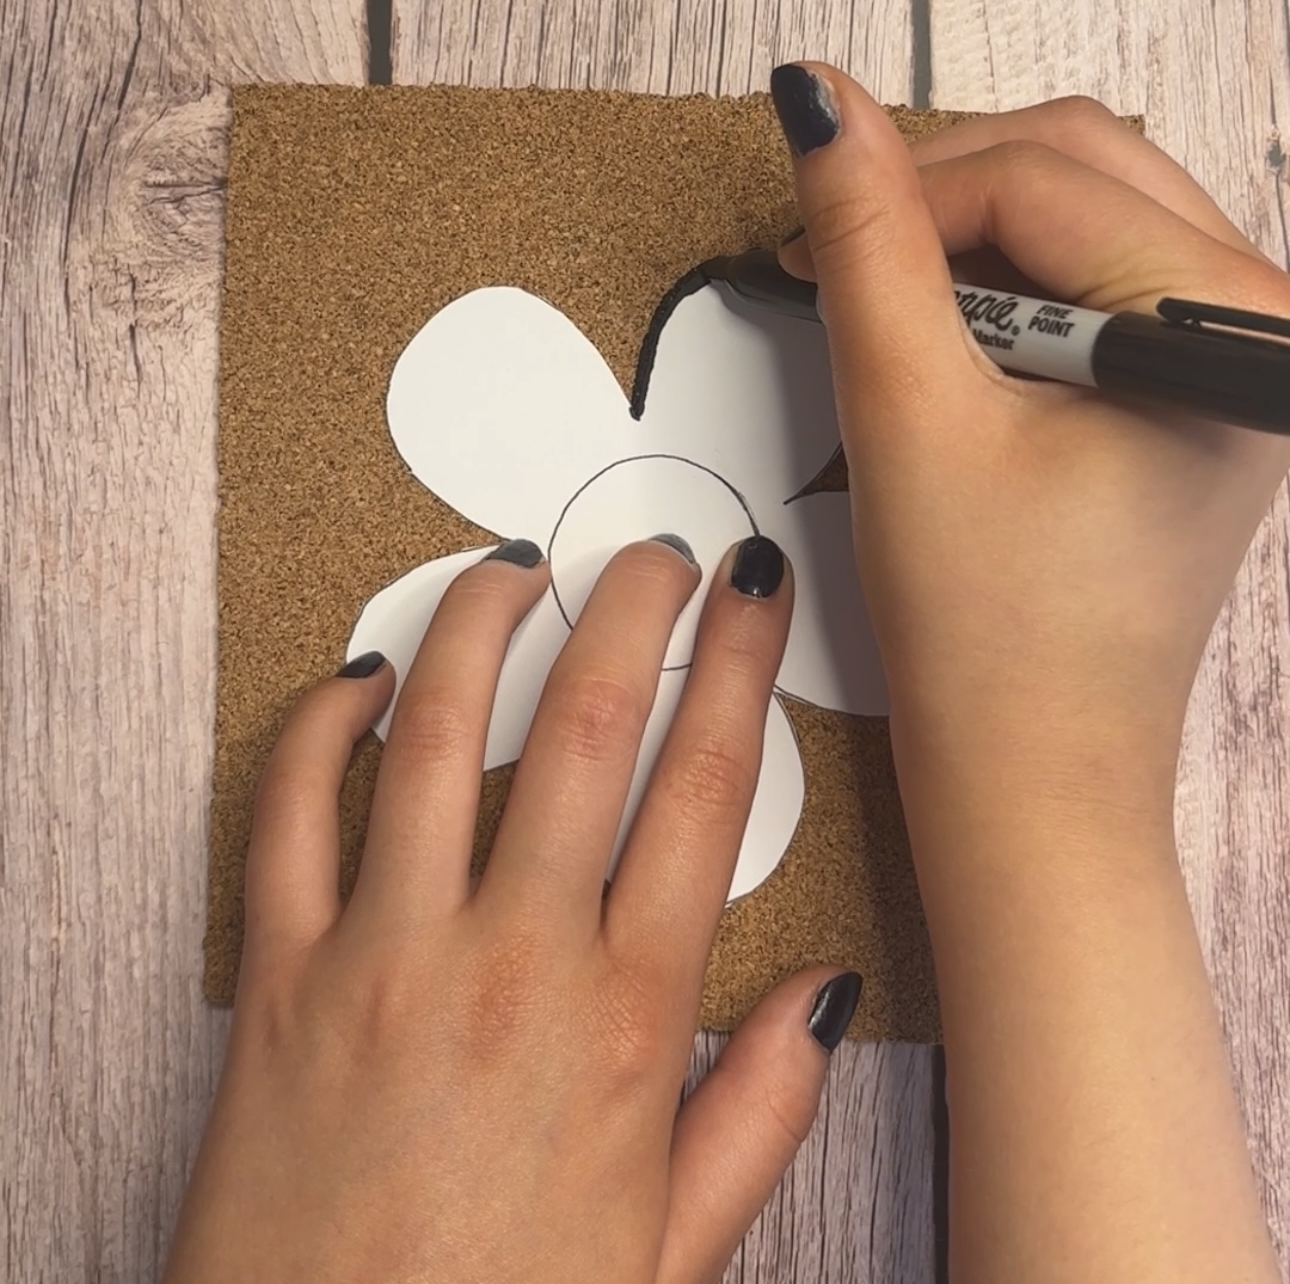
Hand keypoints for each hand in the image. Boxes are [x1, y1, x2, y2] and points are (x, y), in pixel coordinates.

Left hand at [165, 537, 856, 1283]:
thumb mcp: (670, 1252)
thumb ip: (758, 1116)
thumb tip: (823, 996)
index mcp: (627, 1024)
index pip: (706, 787)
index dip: (739, 663)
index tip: (751, 592)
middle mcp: (512, 964)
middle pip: (592, 724)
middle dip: (634, 605)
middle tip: (655, 551)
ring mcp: (387, 957)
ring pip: (442, 731)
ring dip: (483, 622)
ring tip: (515, 568)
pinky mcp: (282, 977)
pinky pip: (294, 807)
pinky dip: (325, 722)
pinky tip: (361, 678)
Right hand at [770, 64, 1286, 1283]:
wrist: (1038, 778)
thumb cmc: (987, 629)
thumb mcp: (908, 412)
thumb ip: (866, 240)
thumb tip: (816, 96)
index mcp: (1230, 326)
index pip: (1042, 175)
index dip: (902, 185)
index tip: (794, 231)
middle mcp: (1265, 320)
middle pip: (1080, 159)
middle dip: (939, 188)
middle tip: (826, 247)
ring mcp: (1241, 347)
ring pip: (1088, 197)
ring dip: (969, 223)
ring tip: (874, 289)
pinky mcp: (1201, 377)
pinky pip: (1101, 262)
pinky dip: (1007, 269)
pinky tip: (939, 323)